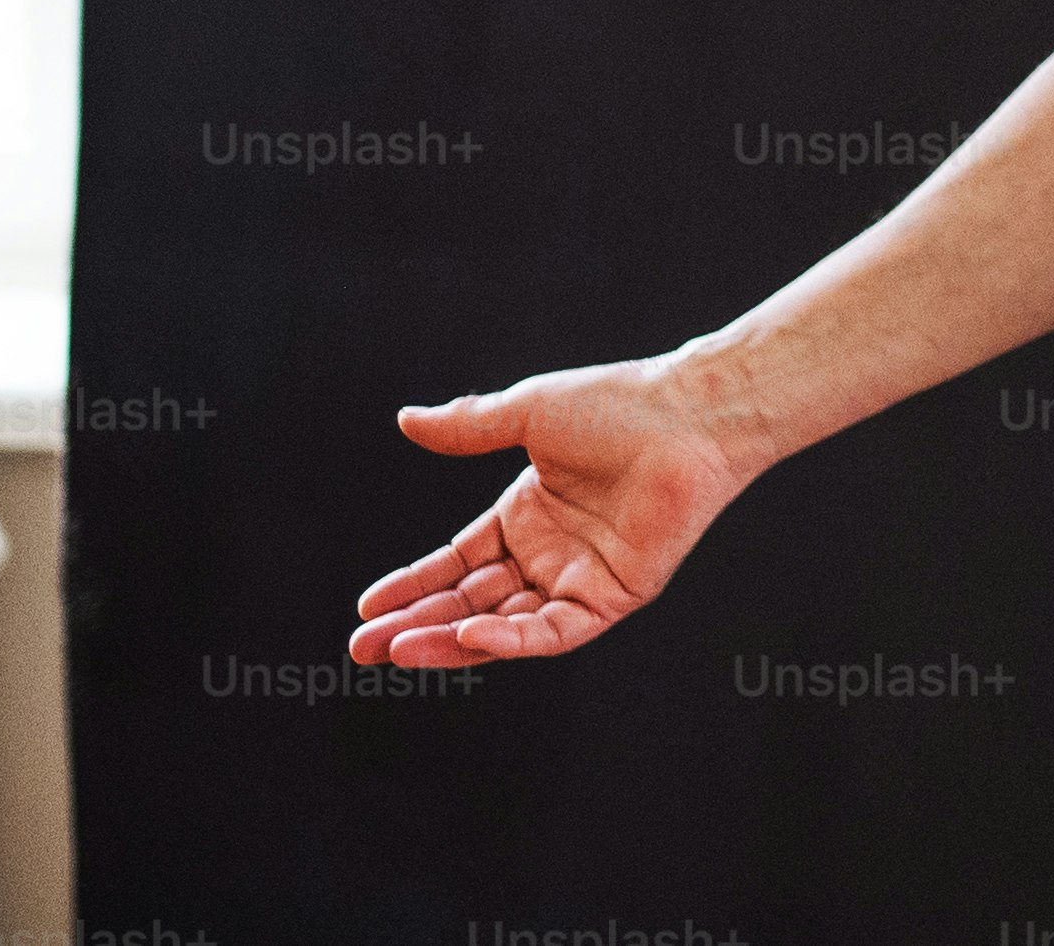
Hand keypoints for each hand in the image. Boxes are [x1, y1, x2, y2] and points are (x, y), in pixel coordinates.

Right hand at [347, 355, 759, 664]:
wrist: (689, 413)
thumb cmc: (621, 404)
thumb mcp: (528, 413)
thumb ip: (469, 427)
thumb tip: (407, 419)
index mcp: (527, 513)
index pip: (456, 563)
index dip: (413, 586)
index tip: (366, 608)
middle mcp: (548, 552)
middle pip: (470, 601)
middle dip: (416, 624)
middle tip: (363, 647)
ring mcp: (579, 576)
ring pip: (503, 624)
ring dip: (451, 640)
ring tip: (398, 649)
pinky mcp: (612, 595)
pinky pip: (553, 630)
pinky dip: (511, 637)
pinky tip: (468, 634)